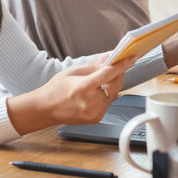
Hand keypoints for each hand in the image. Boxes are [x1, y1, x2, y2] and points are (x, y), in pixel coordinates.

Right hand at [5, 56, 136, 134]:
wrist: (45, 109)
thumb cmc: (56, 89)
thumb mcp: (72, 71)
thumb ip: (92, 66)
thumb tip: (109, 59)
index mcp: (83, 87)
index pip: (108, 74)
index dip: (122, 65)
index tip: (132, 58)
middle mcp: (90, 102)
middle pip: (116, 85)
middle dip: (118, 74)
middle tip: (115, 66)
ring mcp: (94, 112)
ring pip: (114, 94)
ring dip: (110, 86)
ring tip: (96, 83)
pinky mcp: (96, 119)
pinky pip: (108, 103)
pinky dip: (105, 96)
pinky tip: (93, 94)